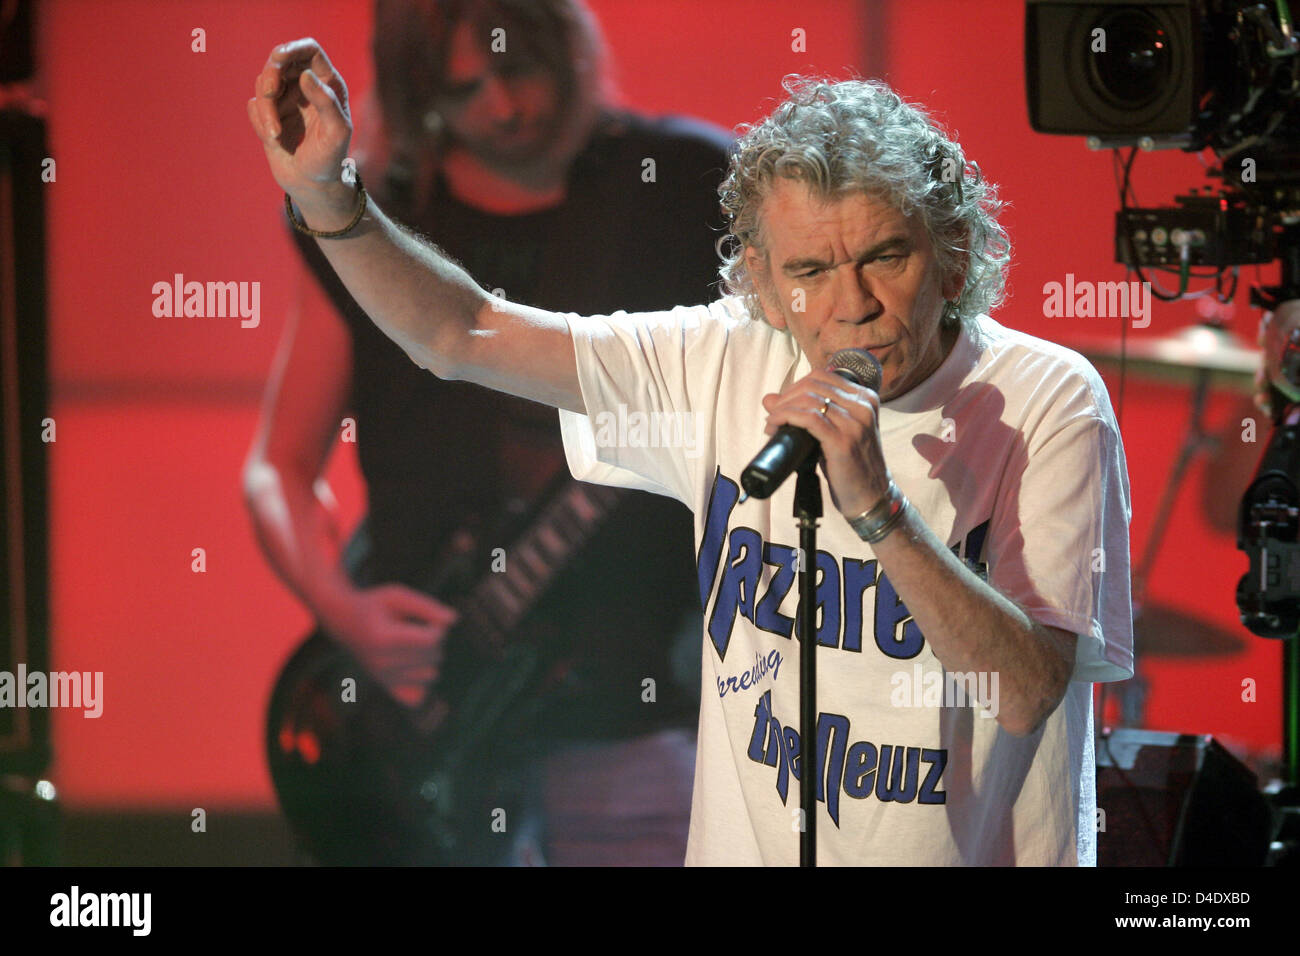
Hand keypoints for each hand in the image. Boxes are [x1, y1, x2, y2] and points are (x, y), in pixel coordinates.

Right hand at [246, 38, 354, 219]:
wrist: (313, 185)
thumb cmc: (331, 159)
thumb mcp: (336, 132)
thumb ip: (326, 101)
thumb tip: (305, 75)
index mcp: (327, 83)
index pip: (310, 50)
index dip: (294, 48)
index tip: (278, 57)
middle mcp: (305, 86)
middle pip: (279, 60)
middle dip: (271, 75)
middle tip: (270, 93)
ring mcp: (286, 99)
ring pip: (263, 84)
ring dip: (266, 108)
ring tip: (275, 135)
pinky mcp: (270, 114)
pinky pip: (255, 105)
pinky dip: (260, 121)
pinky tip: (274, 140)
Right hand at [323, 584, 458, 707]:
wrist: (344, 621)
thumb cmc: (375, 605)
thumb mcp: (398, 596)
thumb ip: (426, 606)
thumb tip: (454, 620)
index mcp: (385, 639)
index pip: (432, 641)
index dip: (437, 628)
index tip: (428, 620)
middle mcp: (382, 663)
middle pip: (434, 657)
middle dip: (435, 641)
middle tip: (418, 629)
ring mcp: (383, 678)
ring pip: (431, 675)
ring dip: (430, 659)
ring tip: (415, 645)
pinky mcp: (385, 687)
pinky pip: (418, 697)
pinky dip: (422, 683)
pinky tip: (414, 666)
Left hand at [760, 368, 891, 517]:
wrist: (872, 496)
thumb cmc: (851, 466)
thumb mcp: (832, 433)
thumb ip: (807, 413)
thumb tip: (769, 398)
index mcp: (865, 398)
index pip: (821, 377)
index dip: (795, 387)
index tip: (781, 404)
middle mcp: (863, 405)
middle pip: (812, 385)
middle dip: (785, 398)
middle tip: (772, 415)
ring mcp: (855, 422)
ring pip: (808, 400)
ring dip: (782, 410)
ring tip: (772, 424)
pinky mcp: (843, 440)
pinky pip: (808, 419)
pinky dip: (786, 419)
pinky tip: (776, 427)